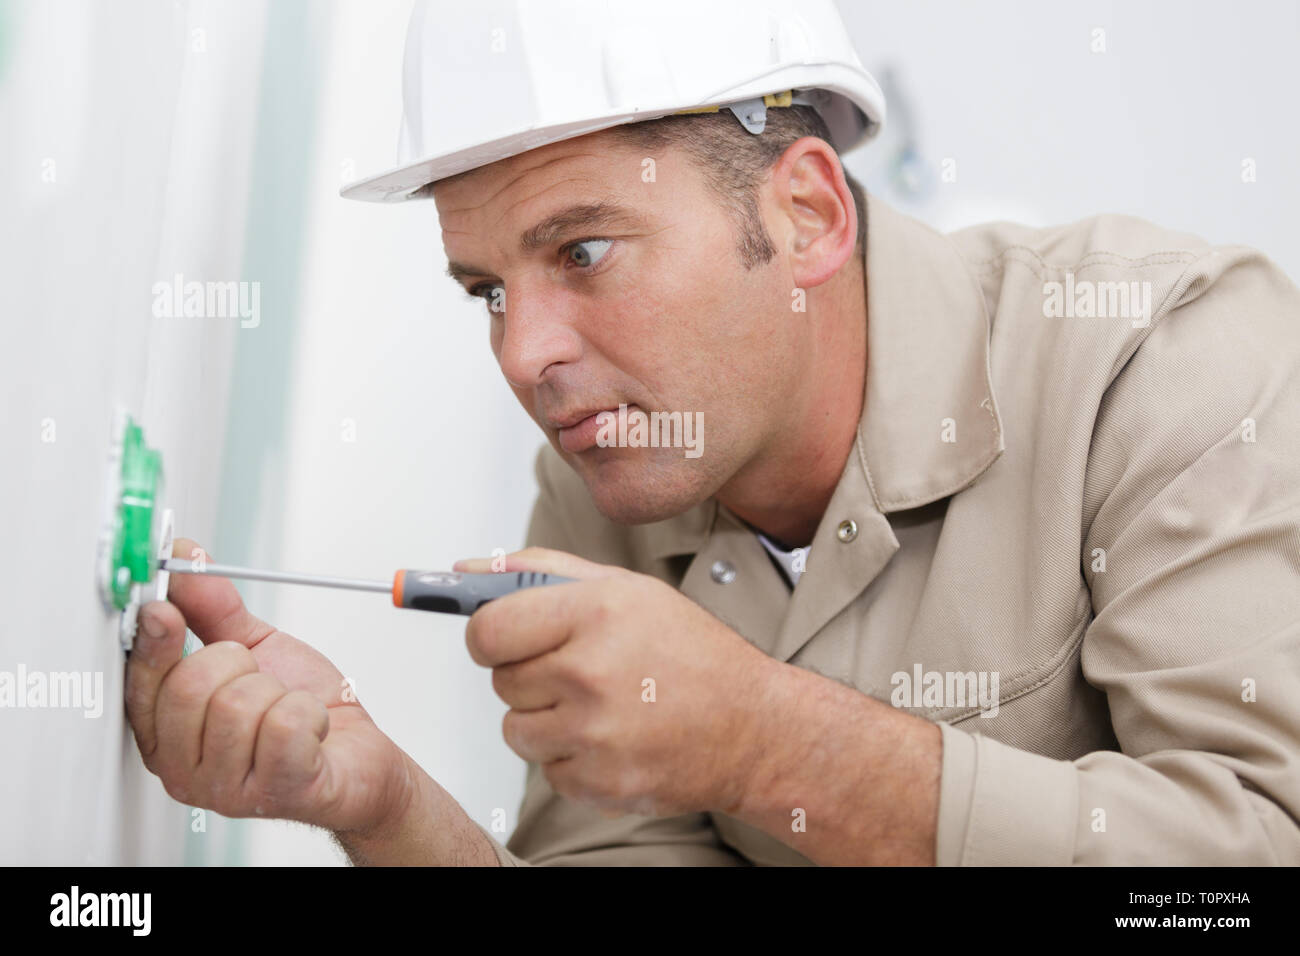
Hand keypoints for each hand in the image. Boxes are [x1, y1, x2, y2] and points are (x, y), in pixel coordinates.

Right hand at [124, 538, 414, 835]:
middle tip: (260, 677)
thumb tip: (182, 559)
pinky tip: (311, 728)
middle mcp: (184, 769)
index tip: (163, 607)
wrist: (355, 758)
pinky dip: (309, 712)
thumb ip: (210, 607)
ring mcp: (227, 790)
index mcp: (167, 733)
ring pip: (239, 704)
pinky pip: (285, 726)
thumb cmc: (300, 710)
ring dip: (277, 692)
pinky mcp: (279, 792)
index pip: (139, 683)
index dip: (153, 641)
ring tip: (286, 707)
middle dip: (236, 663)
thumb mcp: (254, 648)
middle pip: (189, 687)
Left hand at [453, 547, 779, 817]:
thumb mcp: (626, 589)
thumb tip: (465, 569)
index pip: (487, 630)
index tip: (505, 639)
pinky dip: (571, 758)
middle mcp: (591, 672)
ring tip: (600, 706)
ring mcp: (595, 734)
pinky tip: (614, 738)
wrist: (754, 729)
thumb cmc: (691, 654)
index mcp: (596, 612)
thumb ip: (540, 570)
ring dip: (546, 720)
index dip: (490, 635)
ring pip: (516, 730)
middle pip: (500, 681)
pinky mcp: (599, 782)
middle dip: (529, 675)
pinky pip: (547, 770)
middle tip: (580, 669)